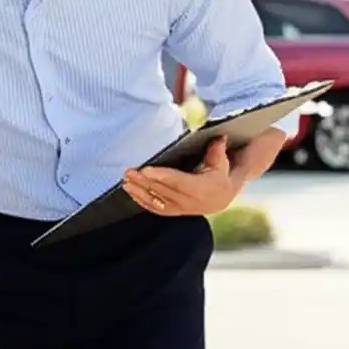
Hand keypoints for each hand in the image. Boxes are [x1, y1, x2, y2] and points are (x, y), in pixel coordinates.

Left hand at [122, 136, 242, 215]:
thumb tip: (218, 137)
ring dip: (138, 190)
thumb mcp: (222, 164)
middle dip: (144, 181)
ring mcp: (179, 208)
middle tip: (129, 171)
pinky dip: (140, 199)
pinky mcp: (172, 211)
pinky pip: (154, 207)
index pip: (178, 182)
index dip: (161, 176)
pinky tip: (130, 190)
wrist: (221, 200)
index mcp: (200, 189)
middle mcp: (189, 201)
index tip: (146, 170)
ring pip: (156, 200)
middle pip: (163, 190)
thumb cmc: (221, 178)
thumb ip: (217, 151)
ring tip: (125, 180)